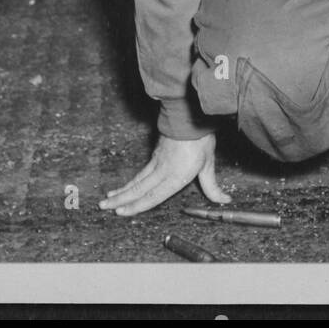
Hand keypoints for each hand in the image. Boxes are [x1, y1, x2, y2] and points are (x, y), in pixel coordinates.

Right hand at [99, 133, 231, 216]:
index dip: (137, 205)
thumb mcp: (208, 163)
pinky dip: (129, 182)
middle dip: (121, 199)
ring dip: (121, 191)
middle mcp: (162, 170)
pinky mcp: (155, 155)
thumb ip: (212, 186)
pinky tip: (123, 187)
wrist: (190, 115)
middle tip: (104, 207)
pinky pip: (140, 173)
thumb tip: (224, 200)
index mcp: (175, 175)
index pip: (153, 195)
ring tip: (107, 200)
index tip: (121, 212)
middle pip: (138, 189)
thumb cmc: (199, 139)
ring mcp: (156, 162)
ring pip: (136, 180)